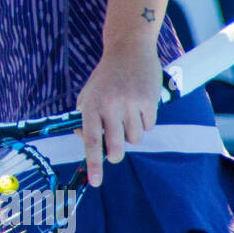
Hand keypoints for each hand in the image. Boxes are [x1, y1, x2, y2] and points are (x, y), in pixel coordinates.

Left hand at [74, 39, 161, 187]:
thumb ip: (84, 119)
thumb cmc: (105, 77)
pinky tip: (139, 106)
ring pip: (135, 138)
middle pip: (115, 146)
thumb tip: (88, 145)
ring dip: (131, 134)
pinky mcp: (149, 101)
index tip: (96, 182)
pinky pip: (148, 126)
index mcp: (91, 105)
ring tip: (127, 116)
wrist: (128, 50)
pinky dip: (144, 121)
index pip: (91, 141)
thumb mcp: (87, 94)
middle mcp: (110, 105)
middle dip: (115, 155)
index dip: (94, 164)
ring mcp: (130, 103)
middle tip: (114, 154)